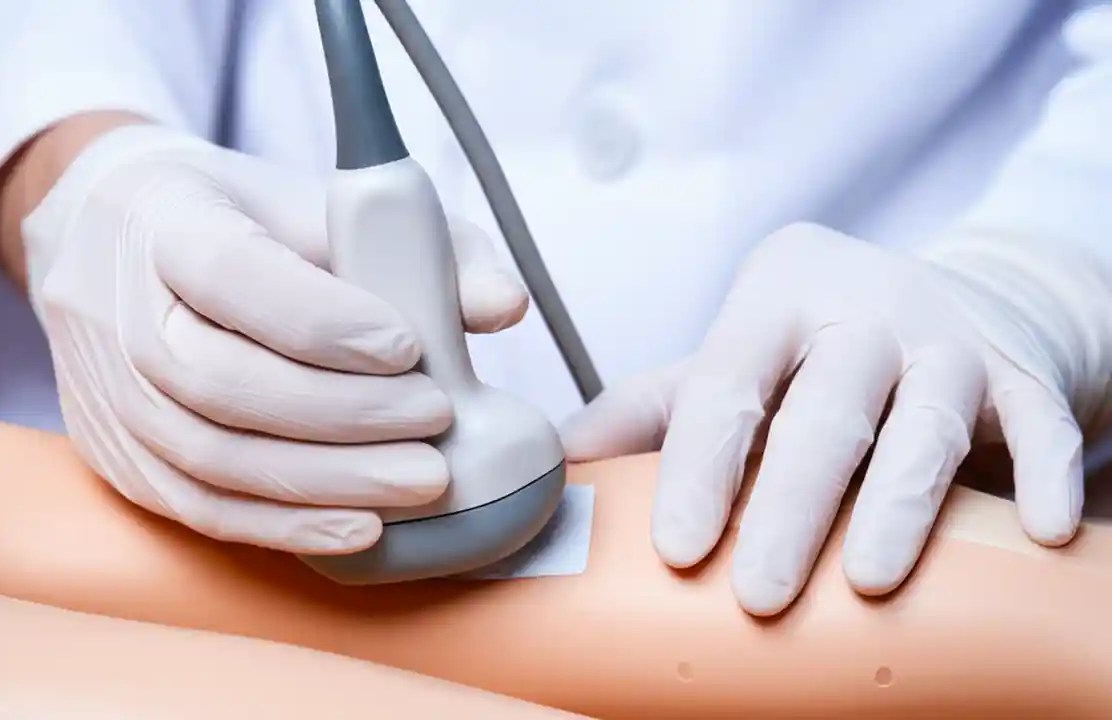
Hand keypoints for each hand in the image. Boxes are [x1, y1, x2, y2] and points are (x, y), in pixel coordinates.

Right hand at [12, 120, 526, 552]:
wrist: (112, 244)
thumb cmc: (239, 221)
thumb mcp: (319, 201)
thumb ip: (421, 246)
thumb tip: (503, 305)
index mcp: (164, 221)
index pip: (231, 274)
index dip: (321, 321)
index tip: (408, 346)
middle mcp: (117, 312)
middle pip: (221, 382)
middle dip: (343, 414)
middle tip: (435, 421)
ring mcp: (110, 395)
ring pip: (213, 458)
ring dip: (327, 482)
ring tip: (420, 479)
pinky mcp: (121, 460)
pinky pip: (201, 509)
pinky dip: (286, 527)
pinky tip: (360, 527)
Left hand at [563, 223, 1085, 614]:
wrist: (935, 302)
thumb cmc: (807, 350)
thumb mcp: (729, 360)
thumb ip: (648, 408)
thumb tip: (554, 461)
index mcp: (774, 296)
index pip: (725, 381)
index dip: (698, 467)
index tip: (678, 550)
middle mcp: (861, 305)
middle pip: (824, 407)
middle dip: (789, 505)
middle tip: (757, 594)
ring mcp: (946, 333)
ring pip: (925, 419)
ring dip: (897, 504)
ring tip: (865, 581)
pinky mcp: (1018, 367)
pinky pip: (1041, 417)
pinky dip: (1047, 471)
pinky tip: (1044, 531)